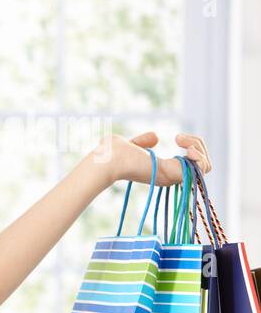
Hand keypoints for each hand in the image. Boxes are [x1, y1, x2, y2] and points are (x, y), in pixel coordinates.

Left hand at [91, 131, 212, 187]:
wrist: (106, 160)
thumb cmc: (112, 154)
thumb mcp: (133, 144)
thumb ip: (144, 142)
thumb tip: (156, 137)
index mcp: (163, 170)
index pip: (193, 162)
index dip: (193, 145)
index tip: (177, 136)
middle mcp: (171, 176)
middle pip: (204, 164)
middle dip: (199, 144)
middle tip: (180, 137)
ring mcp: (173, 177)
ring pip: (206, 165)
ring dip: (199, 147)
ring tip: (181, 139)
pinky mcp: (173, 175)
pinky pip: (203, 167)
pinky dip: (199, 154)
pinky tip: (186, 147)